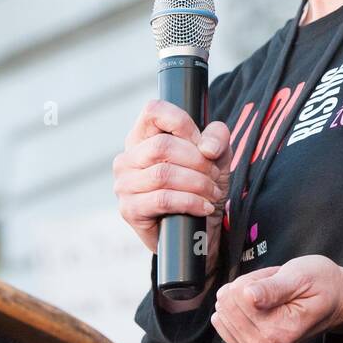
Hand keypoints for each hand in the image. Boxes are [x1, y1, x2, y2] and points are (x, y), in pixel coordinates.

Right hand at [114, 99, 230, 259]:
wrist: (197, 231)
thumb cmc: (200, 187)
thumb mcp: (217, 157)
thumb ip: (217, 139)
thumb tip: (207, 147)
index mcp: (144, 136)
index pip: (153, 110)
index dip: (182, 122)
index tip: (203, 143)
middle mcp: (128, 158)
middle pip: (163, 145)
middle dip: (198, 161)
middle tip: (214, 176)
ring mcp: (124, 184)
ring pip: (164, 174)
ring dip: (198, 183)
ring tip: (213, 192)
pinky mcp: (130, 210)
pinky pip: (163, 199)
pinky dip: (191, 202)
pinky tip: (204, 207)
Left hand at [210, 255, 342, 342]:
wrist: (336, 303)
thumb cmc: (323, 286)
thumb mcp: (303, 276)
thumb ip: (274, 288)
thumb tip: (248, 295)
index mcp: (280, 332)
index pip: (238, 295)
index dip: (256, 280)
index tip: (277, 283)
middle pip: (228, 305)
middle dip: (247, 289)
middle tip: (275, 290)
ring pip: (224, 313)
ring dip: (243, 300)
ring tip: (271, 299)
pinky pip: (224, 325)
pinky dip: (240, 312)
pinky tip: (261, 308)